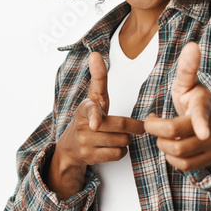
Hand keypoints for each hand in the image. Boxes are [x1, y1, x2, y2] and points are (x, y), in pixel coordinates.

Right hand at [49, 51, 143, 198]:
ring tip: (118, 136)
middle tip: (140, 127)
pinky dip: (121, 151)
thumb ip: (98, 77)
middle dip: (133, 127)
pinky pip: (117, 154)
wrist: (70, 148)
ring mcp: (85, 143)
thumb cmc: (88, 118)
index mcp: (85, 108)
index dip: (94, 116)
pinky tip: (113, 147)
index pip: (90, 110)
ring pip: (121, 141)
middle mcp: (83, 125)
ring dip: (126, 140)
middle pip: (120, 127)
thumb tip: (95, 53)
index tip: (95, 123)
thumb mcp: (93, 98)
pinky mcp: (90, 157)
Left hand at [143, 41, 210, 173]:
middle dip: (155, 129)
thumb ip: (187, 68)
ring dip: (162, 144)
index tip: (203, 133)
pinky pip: (184, 166)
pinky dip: (171, 157)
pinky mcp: (210, 158)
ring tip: (162, 134)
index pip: (201, 113)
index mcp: (205, 104)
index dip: (201, 123)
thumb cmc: (195, 101)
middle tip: (151, 121)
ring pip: (178, 152)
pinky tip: (171, 146)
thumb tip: (192, 46)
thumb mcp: (188, 84)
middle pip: (176, 134)